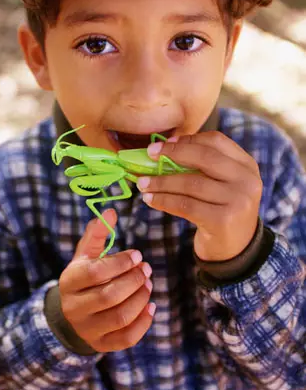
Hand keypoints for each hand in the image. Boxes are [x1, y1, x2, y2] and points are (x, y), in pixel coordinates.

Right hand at [59, 209, 155, 352]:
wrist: (71, 315)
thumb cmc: (83, 278)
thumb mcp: (85, 254)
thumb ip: (97, 232)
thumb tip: (111, 211)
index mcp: (69, 281)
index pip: (96, 273)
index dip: (121, 263)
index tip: (137, 255)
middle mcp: (75, 308)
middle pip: (109, 296)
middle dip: (134, 281)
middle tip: (148, 269)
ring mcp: (88, 329)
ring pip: (120, 317)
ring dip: (141, 299)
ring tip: (149, 283)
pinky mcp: (102, 345)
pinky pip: (126, 338)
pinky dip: (143, 323)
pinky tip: (151, 306)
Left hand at [137, 131, 262, 261]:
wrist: (235, 250)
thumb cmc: (220, 210)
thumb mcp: (221, 185)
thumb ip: (201, 166)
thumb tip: (162, 149)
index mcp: (247, 165)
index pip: (216, 141)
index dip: (188, 139)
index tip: (164, 144)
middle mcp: (247, 181)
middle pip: (204, 157)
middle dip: (173, 153)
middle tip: (149, 154)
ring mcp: (238, 201)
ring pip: (191, 183)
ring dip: (162, 181)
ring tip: (143, 183)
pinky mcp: (223, 220)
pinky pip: (185, 205)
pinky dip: (164, 200)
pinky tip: (150, 199)